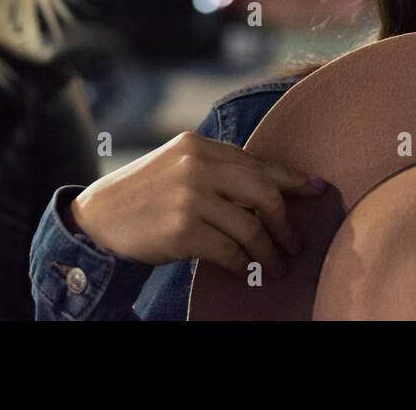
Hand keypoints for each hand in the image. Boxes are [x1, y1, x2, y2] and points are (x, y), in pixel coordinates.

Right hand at [70, 131, 326, 276]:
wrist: (97, 217)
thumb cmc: (145, 194)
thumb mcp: (179, 166)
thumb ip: (219, 170)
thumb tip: (274, 188)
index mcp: (200, 146)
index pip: (259, 162)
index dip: (294, 178)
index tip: (318, 190)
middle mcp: (197, 166)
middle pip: (265, 192)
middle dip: (286, 221)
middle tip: (295, 242)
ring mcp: (190, 197)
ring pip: (251, 226)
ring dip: (270, 251)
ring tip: (277, 265)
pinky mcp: (183, 230)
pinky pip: (230, 250)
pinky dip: (244, 264)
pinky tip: (247, 270)